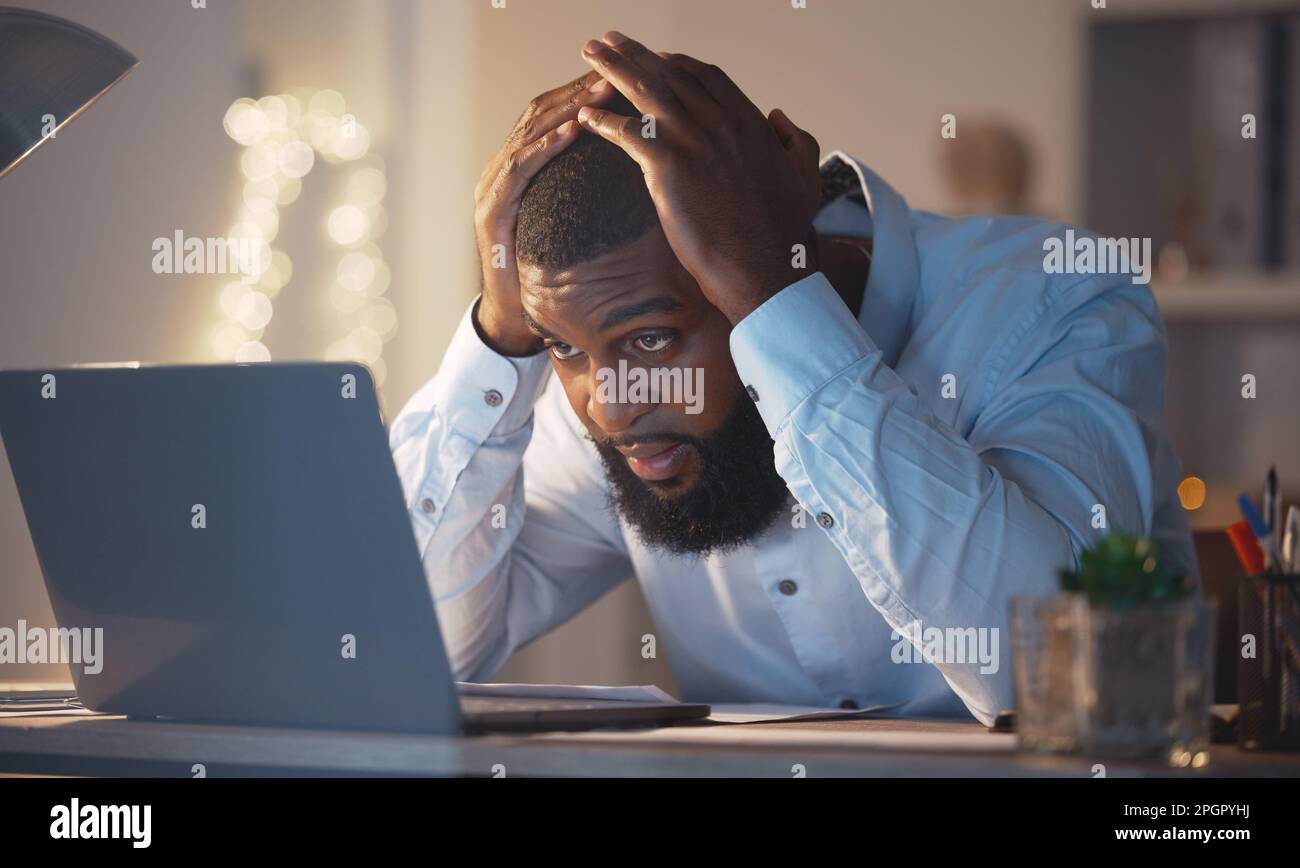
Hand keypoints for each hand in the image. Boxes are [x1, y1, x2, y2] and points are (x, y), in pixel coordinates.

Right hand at [473, 70, 614, 354]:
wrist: (515, 318)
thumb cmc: (549, 271)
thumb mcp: (574, 222)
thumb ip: (589, 190)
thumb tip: (638, 169)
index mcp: (521, 165)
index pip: (553, 114)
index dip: (583, 94)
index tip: (621, 79)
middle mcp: (502, 167)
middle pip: (540, 113)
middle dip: (578, 92)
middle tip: (615, 75)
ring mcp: (492, 186)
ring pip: (529, 132)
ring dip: (567, 109)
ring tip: (599, 94)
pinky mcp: (490, 210)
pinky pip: (519, 168)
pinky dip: (545, 146)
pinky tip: (572, 132)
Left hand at [576, 31, 822, 324]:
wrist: (766, 266)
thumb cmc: (785, 233)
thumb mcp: (806, 177)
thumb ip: (797, 140)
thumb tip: (778, 116)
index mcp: (749, 122)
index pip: (706, 77)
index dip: (676, 64)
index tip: (655, 58)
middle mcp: (720, 122)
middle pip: (669, 74)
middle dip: (635, 53)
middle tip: (608, 41)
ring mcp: (693, 141)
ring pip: (645, 91)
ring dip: (612, 69)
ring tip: (589, 55)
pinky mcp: (668, 166)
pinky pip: (627, 132)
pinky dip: (603, 119)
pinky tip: (585, 114)